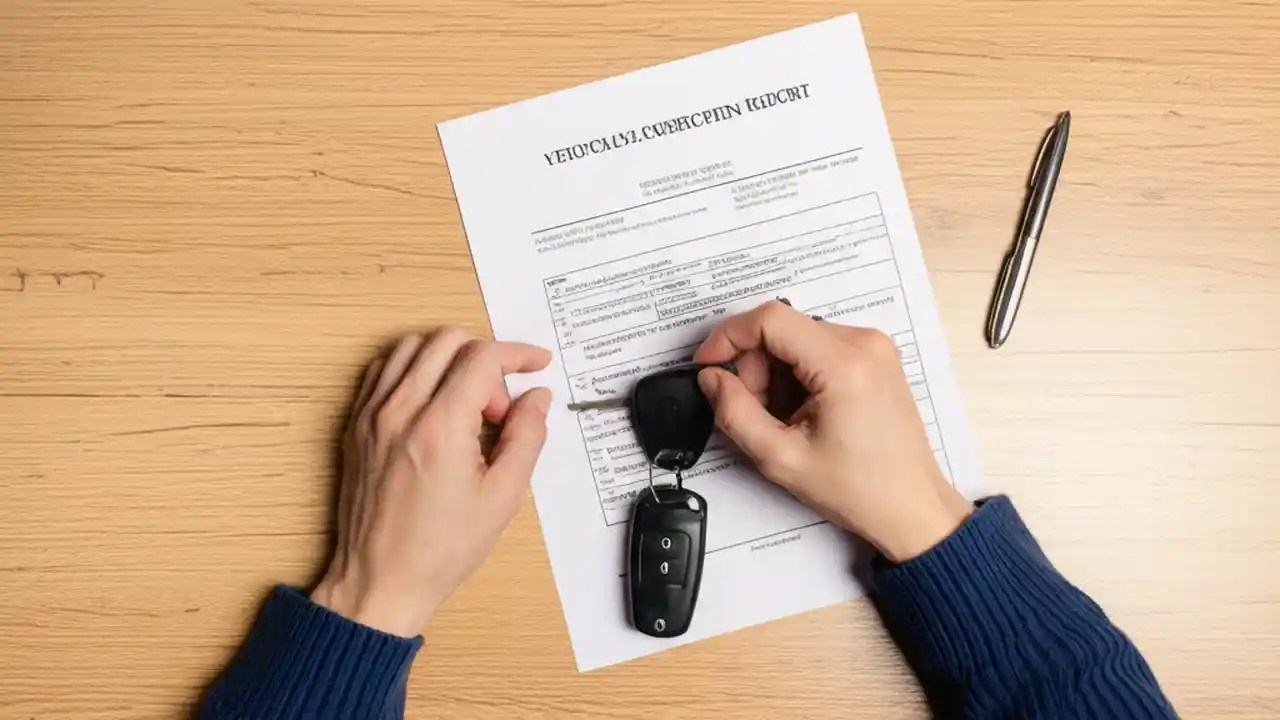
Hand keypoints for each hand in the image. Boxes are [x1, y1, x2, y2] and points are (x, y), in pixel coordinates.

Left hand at [311, 329, 551, 636]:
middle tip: (500, 406)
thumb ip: (526, 437)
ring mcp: (372, 415)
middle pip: (448, 340)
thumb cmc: (440, 549)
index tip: (537, 364)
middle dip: (485, 360)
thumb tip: (537, 397)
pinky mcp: (356, 425)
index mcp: (440, 427)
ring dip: (448, 360)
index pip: (483, 357)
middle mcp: (401, 410)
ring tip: (466, 405)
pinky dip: (414, 370)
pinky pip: (384, 370)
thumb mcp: (502, 497)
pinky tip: (432, 403)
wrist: (380, 581)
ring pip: (412, 346)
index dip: (518, 353)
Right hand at [693, 301, 971, 562]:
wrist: (911, 507)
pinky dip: (797, 375)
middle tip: (755, 413)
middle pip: (781, 330)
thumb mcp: (781, 458)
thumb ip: (735, 413)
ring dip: (775, 374)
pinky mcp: (874, 358)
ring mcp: (873, 348)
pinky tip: (803, 412)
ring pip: (796, 339)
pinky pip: (817, 349)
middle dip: (754, 368)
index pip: (769, 319)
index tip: (709, 366)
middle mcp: (864, 343)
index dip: (728, 337)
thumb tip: (711, 379)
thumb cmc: (861, 490)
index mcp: (845, 363)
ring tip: (786, 421)